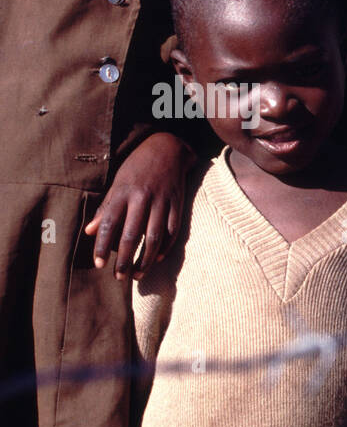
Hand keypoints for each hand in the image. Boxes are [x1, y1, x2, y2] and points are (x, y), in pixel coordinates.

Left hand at [84, 133, 193, 280]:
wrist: (168, 149)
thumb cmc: (138, 166)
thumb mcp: (117, 183)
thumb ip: (106, 208)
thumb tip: (89, 231)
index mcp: (123, 193)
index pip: (109, 224)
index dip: (102, 246)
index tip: (99, 264)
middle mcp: (142, 198)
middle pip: (132, 236)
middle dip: (125, 259)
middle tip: (119, 277)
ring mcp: (162, 202)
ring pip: (154, 237)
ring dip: (145, 259)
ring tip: (138, 274)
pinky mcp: (178, 205)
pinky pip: (172, 231)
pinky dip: (165, 247)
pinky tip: (158, 259)